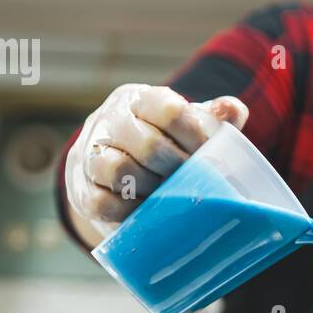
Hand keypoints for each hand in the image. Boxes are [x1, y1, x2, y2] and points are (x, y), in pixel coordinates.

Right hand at [64, 84, 248, 230]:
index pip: (170, 111)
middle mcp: (109, 121)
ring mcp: (89, 153)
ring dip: (150, 189)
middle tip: (196, 183)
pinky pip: (99, 202)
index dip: (196, 136)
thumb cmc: (161, 142)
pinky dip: (126, 212)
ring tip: (170, 197)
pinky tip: (145, 213)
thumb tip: (233, 111)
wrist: (111, 167)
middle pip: (148, 145)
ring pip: (117, 169)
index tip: (212, 156)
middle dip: (178, 169)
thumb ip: (212, 117)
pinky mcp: (79, 188)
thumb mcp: (185, 124)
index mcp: (139, 99)